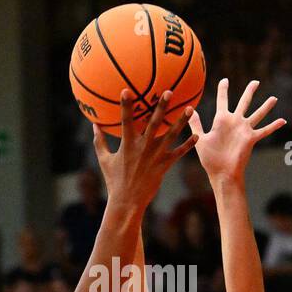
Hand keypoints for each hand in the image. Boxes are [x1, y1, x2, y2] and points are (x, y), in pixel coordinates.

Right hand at [92, 90, 195, 209]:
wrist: (128, 201)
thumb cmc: (114, 180)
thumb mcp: (104, 159)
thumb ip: (99, 141)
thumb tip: (94, 124)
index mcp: (127, 144)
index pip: (126, 121)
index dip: (126, 106)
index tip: (127, 90)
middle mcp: (143, 148)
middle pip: (154, 124)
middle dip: (162, 107)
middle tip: (169, 92)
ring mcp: (156, 156)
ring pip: (171, 135)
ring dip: (181, 122)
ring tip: (191, 108)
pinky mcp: (164, 165)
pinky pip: (178, 153)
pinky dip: (188, 145)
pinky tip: (197, 136)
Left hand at [188, 78, 284, 187]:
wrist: (221, 173)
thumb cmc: (210, 159)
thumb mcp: (200, 139)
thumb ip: (196, 124)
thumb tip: (188, 109)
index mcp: (221, 120)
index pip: (223, 100)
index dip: (224, 89)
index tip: (225, 80)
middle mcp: (235, 122)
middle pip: (244, 102)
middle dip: (249, 92)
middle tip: (255, 82)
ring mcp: (244, 130)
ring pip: (258, 114)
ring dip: (266, 106)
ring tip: (274, 98)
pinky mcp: (251, 138)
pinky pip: (264, 131)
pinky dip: (274, 126)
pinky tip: (283, 120)